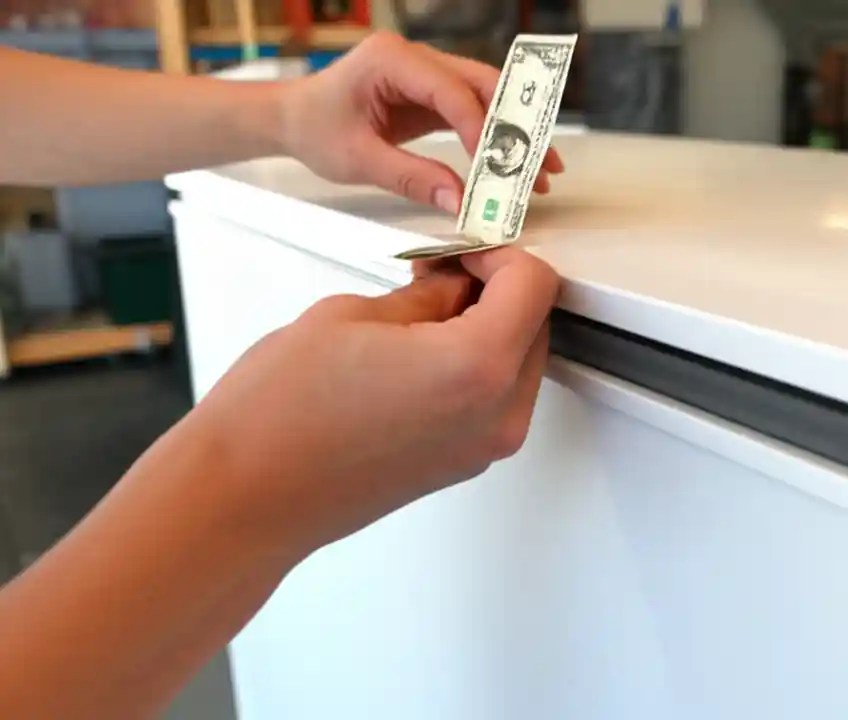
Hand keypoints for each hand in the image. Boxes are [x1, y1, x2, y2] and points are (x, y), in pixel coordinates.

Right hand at [184, 248, 559, 559]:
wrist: (246, 496)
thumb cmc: (279, 414)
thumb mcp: (355, 316)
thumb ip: (426, 294)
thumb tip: (456, 283)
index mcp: (477, 368)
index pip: (532, 285)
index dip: (497, 254)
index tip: (461, 250)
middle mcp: (496, 415)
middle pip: (534, 324)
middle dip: (495, 288)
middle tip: (438, 272)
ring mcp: (484, 447)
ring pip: (519, 361)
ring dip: (487, 326)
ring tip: (419, 311)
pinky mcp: (465, 463)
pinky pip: (495, 397)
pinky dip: (475, 363)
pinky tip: (420, 350)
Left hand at [279, 32, 564, 212]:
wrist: (294, 118)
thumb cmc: (316, 129)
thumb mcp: (358, 160)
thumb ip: (410, 177)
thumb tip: (458, 200)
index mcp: (391, 60)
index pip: (450, 91)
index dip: (479, 129)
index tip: (497, 168)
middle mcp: (416, 58)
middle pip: (482, 85)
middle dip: (517, 127)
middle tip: (545, 165)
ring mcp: (426, 72)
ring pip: (486, 96)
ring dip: (514, 133)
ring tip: (541, 171)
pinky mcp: (431, 92)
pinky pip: (472, 110)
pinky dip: (495, 137)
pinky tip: (514, 164)